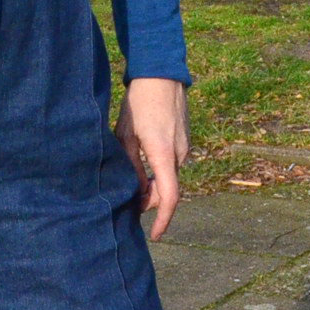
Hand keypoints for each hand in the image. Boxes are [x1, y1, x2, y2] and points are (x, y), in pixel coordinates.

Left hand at [115, 77, 189, 240]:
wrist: (161, 73)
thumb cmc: (139, 103)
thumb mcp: (126, 135)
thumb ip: (130, 166)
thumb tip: (135, 192)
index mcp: (163, 153)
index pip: (169, 196)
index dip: (162, 219)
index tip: (155, 235)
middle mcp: (179, 153)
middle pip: (168, 189)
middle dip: (150, 200)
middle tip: (128, 200)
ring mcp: (184, 146)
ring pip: (169, 176)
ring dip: (154, 184)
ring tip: (132, 178)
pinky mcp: (184, 139)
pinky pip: (172, 163)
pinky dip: (159, 171)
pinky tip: (142, 162)